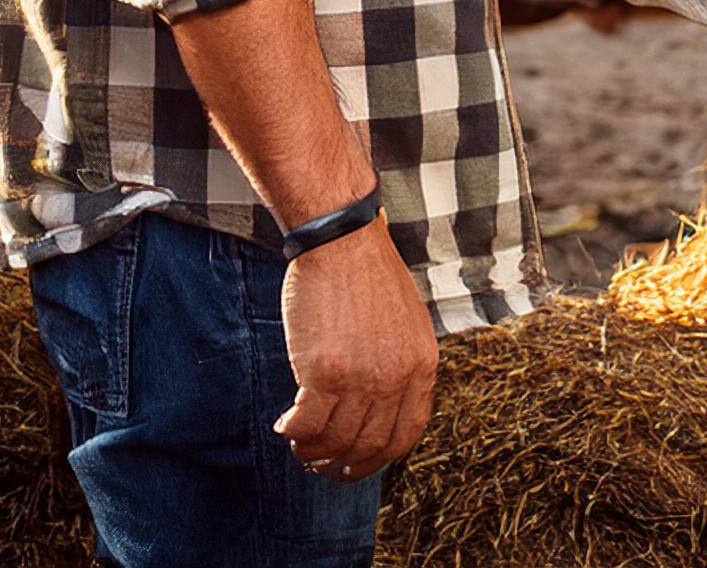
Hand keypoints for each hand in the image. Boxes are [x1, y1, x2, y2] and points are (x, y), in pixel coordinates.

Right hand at [271, 222, 437, 481]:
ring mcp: (361, 378)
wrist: (343, 241)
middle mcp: (396, 378)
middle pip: (368, 445)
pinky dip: (293, 432)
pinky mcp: (324, 373)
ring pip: (335, 441)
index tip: (356, 462)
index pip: (405, 434)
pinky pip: (307, 425)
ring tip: (298, 443)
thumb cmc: (368, 276)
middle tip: (320, 464)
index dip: (378, 457)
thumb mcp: (405, 323)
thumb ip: (399, 364)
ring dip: (312, 450)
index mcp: (422, 365)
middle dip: (342, 464)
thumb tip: (378, 409)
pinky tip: (285, 423)